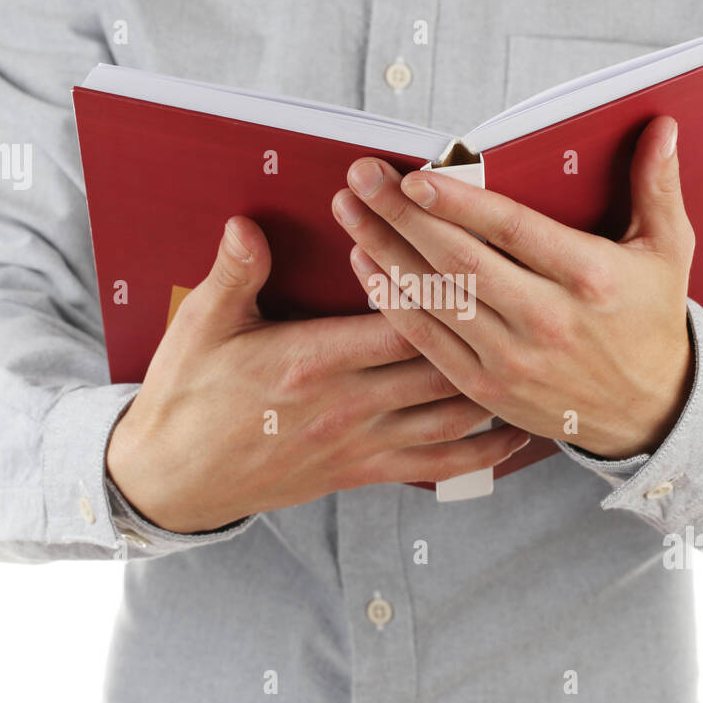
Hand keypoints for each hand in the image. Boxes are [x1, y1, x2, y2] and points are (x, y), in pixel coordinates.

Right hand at [106, 217, 531, 532]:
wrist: (174, 479)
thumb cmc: (187, 398)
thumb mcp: (200, 327)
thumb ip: (235, 274)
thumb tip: (248, 224)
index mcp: (313, 359)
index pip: (398, 315)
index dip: (438, 281)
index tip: (468, 250)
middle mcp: (349, 404)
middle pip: (439, 358)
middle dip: (481, 322)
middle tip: (523, 294)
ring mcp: (362, 443)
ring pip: (452, 413)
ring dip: (494, 382)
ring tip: (529, 352)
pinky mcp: (363, 472)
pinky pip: (438, 467)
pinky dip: (482, 452)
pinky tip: (512, 433)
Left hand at [330, 115, 693, 459]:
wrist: (650, 413)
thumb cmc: (652, 321)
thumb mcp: (667, 252)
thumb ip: (656, 187)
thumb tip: (661, 124)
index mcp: (589, 277)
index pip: (512, 231)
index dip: (458, 203)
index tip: (414, 177)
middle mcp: (547, 321)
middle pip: (459, 261)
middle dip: (400, 216)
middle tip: (361, 178)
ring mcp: (513, 360)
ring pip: (436, 299)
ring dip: (384, 252)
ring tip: (349, 211)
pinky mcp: (488, 390)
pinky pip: (428, 342)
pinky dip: (393, 303)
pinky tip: (365, 266)